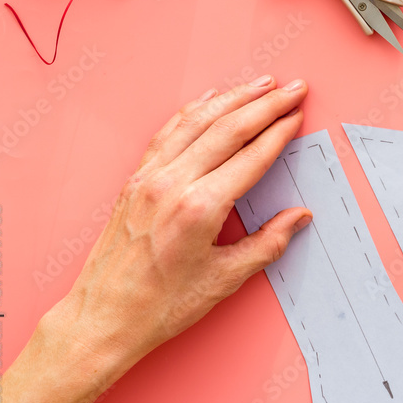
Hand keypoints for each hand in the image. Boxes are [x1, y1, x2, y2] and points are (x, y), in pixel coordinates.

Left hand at [64, 75, 311, 365]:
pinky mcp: (135, 180)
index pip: (251, 157)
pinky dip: (193, 111)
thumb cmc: (160, 306)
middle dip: (266, 104)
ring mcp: (150, 178)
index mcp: (200, 208)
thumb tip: (299, 217)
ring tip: (261, 84)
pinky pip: (168, 133)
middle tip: (293, 87)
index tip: (298, 115)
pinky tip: (210, 99)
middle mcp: (172, 184)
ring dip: (233, 97)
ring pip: (198, 121)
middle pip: (229, 128)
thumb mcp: (224, 280)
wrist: (103, 318)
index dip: (279, 133)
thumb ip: (267, 243)